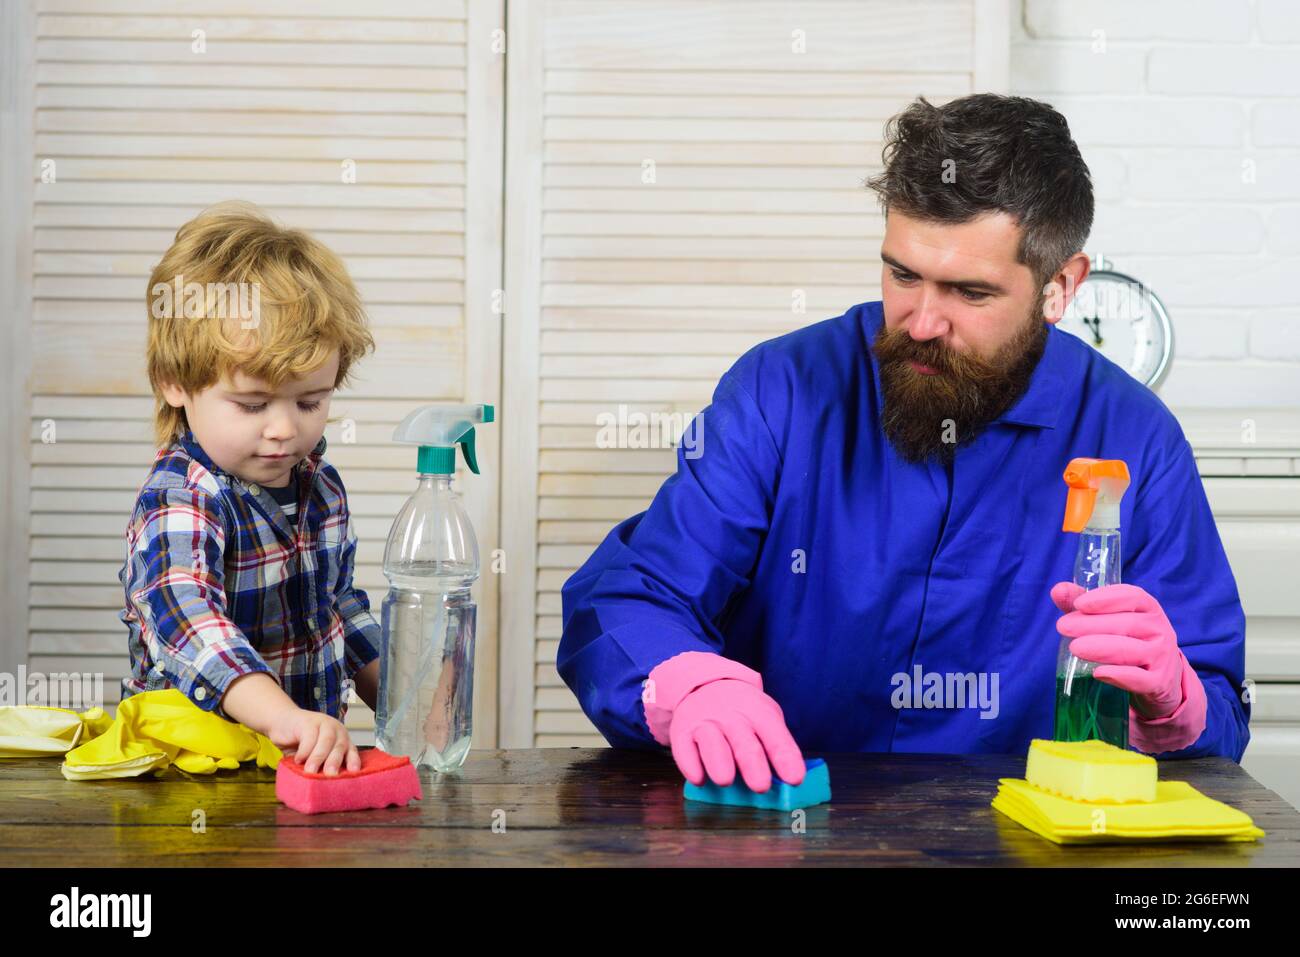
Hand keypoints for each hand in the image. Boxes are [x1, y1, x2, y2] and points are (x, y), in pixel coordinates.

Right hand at [269, 708, 359, 774]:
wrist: (281, 722)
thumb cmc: (300, 743)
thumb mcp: (312, 757)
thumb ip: (320, 766)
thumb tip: (321, 787)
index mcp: (341, 740)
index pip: (352, 752)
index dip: (353, 762)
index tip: (353, 772)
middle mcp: (336, 731)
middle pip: (339, 747)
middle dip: (335, 762)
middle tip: (330, 775)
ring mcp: (324, 724)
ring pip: (326, 741)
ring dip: (318, 758)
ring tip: (310, 771)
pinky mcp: (309, 722)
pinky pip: (309, 737)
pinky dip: (304, 750)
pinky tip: (298, 759)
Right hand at [667, 678, 804, 792]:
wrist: (703, 685)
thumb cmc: (742, 713)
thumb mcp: (764, 717)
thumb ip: (775, 745)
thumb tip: (787, 782)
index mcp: (758, 713)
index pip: (775, 736)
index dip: (786, 758)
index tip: (794, 779)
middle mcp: (731, 717)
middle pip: (744, 743)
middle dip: (753, 765)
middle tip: (761, 786)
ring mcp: (705, 723)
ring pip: (712, 744)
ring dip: (719, 763)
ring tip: (725, 781)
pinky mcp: (682, 733)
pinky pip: (684, 750)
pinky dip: (690, 765)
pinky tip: (698, 778)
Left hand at [1052, 582, 1194, 718]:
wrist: (1159, 678)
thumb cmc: (1128, 640)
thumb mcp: (1110, 620)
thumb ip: (1084, 605)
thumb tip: (1058, 590)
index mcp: (1149, 609)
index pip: (1133, 596)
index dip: (1106, 598)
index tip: (1079, 603)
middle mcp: (1160, 630)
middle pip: (1129, 624)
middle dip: (1092, 624)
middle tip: (1063, 626)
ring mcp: (1162, 657)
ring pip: (1133, 651)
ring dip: (1102, 648)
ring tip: (1075, 648)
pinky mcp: (1159, 683)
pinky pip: (1141, 679)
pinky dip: (1119, 675)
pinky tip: (1098, 673)